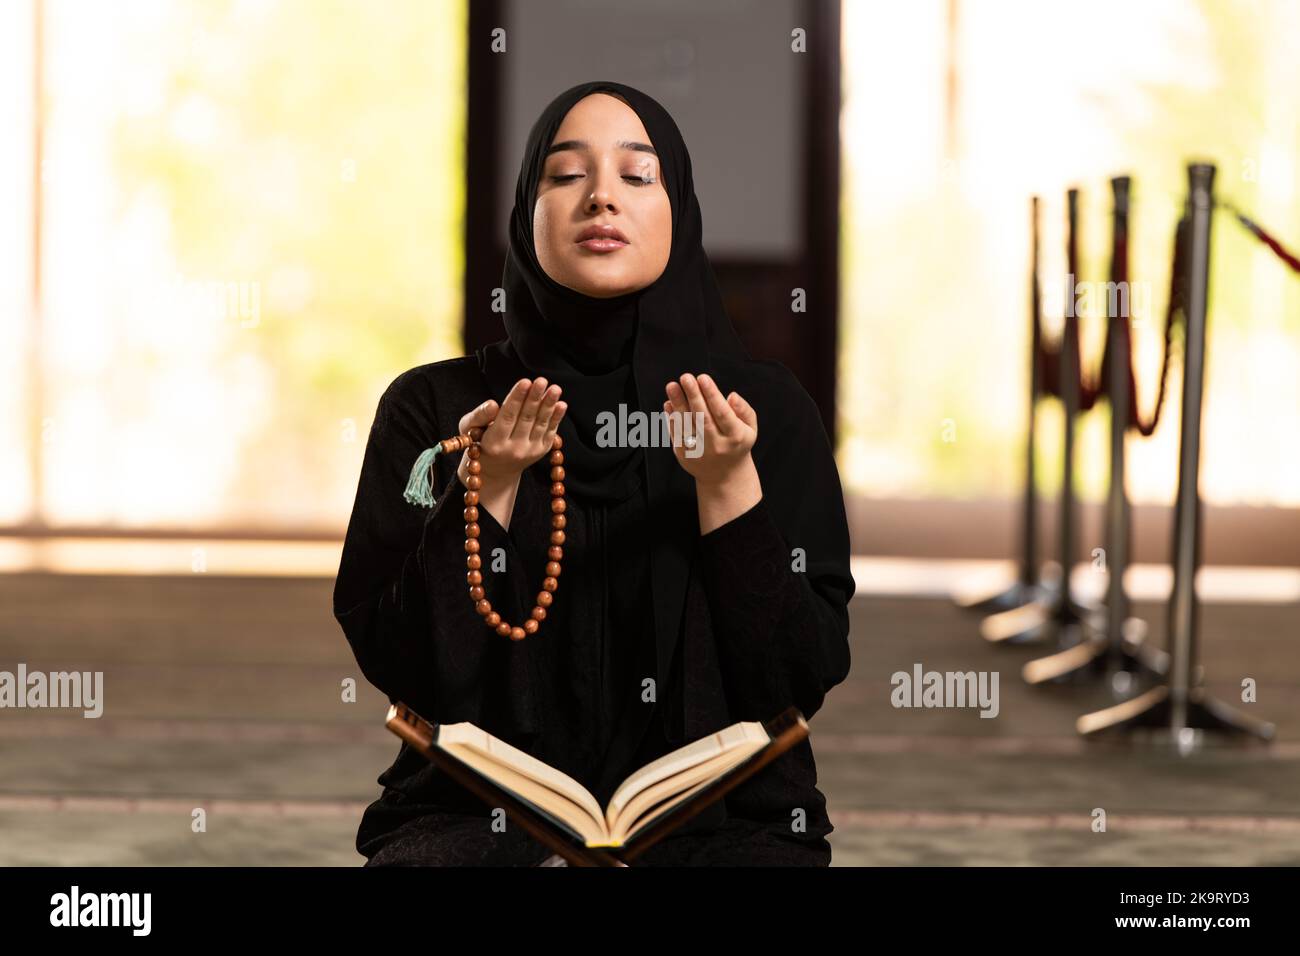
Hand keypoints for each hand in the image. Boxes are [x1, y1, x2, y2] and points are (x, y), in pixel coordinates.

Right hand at [457, 377, 566, 486]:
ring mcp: (530, 451)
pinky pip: (550, 431)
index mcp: (494, 443)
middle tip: (541, 380)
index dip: (517, 399)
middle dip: (534, 398)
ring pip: (540, 424)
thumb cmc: (479, 441)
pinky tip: (562, 404)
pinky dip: (556, 418)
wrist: (496, 469)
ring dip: (549, 405)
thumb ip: (479, 415)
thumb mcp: (469, 429)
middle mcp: (514, 449)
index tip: (525, 382)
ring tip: (555, 389)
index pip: (507, 417)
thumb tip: (493, 404)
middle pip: (526, 419)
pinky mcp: (541, 450)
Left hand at [662, 372, 757, 486]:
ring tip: (672, 386)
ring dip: (678, 405)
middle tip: (685, 377)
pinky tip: (669, 403)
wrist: (724, 475)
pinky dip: (671, 418)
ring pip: (686, 426)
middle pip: (703, 418)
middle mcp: (717, 445)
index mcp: (735, 436)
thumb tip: (731, 396)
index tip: (703, 377)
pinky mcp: (684, 455)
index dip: (712, 395)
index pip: (722, 413)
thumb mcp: (750, 428)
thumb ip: (744, 410)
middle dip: (693, 396)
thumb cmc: (737, 443)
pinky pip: (676, 435)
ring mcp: (699, 452)